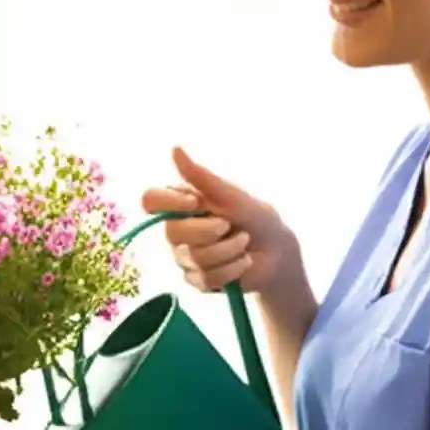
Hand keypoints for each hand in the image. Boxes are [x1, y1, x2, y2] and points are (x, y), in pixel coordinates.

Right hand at [141, 147, 301, 295]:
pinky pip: (206, 278)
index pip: (151, 200)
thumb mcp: (232, 195)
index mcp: (180, 205)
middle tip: (230, 226)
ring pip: (194, 257)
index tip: (196, 202)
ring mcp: (184, 257)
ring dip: (229, 250)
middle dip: (208, 230)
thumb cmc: (255, 218)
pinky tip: (243, 263)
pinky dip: (232, 270)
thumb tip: (175, 149)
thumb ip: (201, 177)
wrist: (278, 252)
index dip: (170, 202)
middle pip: (172, 232)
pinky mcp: (196, 280)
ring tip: (244, 244)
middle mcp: (176, 230)